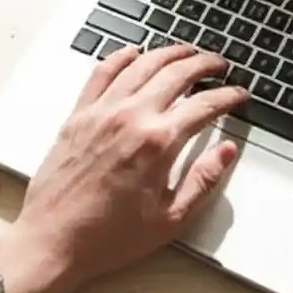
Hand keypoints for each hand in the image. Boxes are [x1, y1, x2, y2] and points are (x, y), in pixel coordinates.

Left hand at [0, 45, 247, 291]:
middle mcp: (130, 118)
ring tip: (187, 52)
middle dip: (204, 64)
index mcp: (157, 144)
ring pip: (141, 64)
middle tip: (220, 64)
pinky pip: (102, 72)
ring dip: (169, 53)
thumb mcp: (169, 220)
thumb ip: (203, 181)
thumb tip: (226, 151)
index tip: (239, 94)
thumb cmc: (107, 237)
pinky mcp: (78, 115)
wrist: (53, 241)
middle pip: (176, 74)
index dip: (228, 96)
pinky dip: (121, 57)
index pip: (204, 106)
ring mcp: (102, 112)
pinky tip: (134, 52)